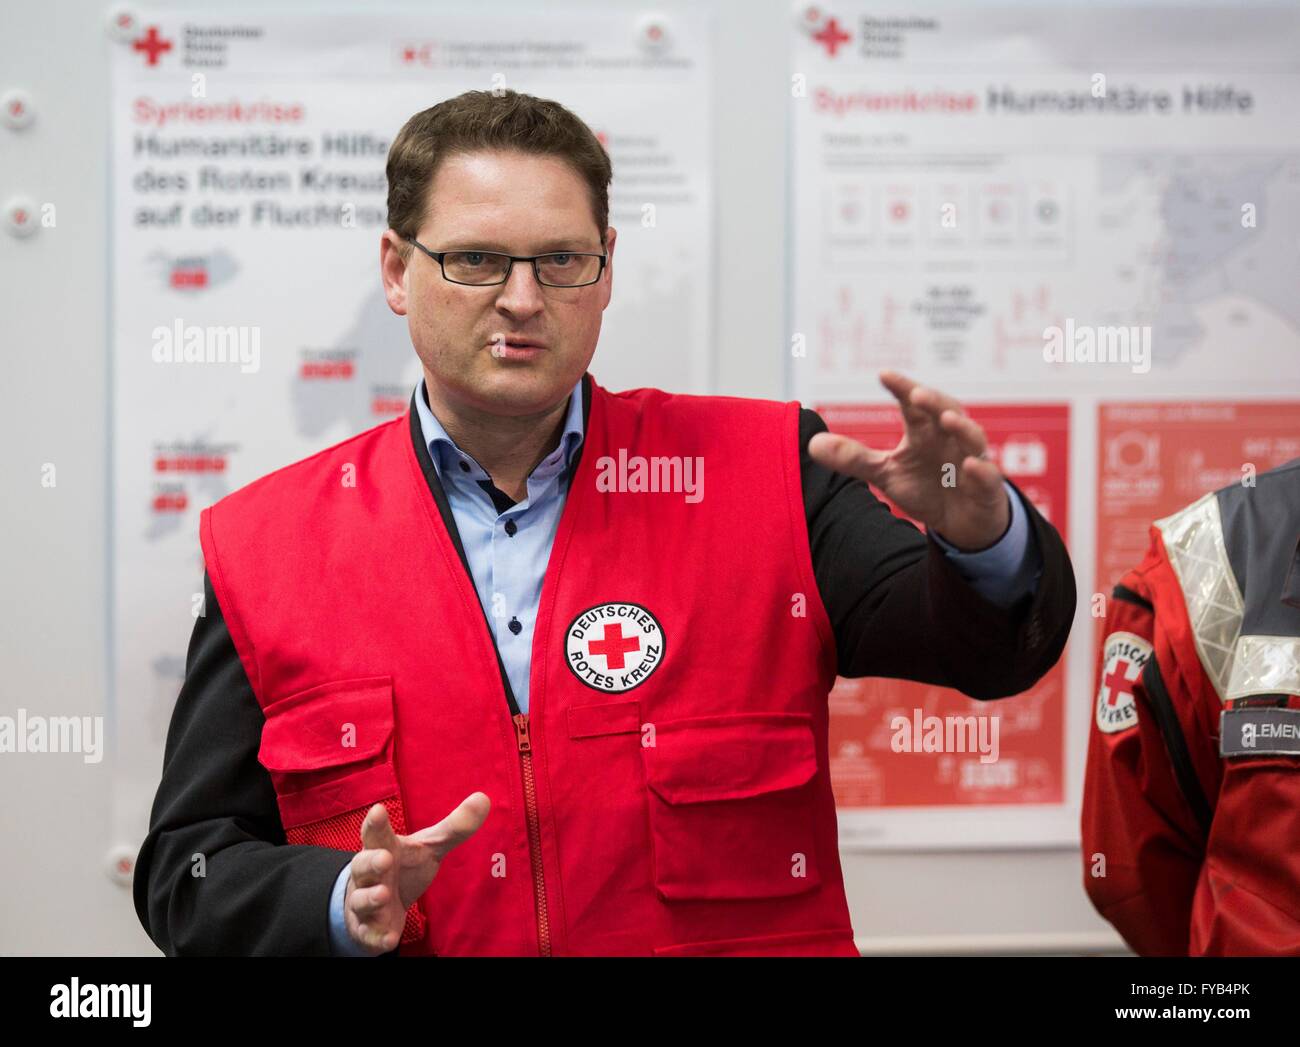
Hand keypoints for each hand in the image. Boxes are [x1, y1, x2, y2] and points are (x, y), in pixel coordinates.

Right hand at [344, 792, 489, 953]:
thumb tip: (484, 798)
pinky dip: (377, 936)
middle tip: (385, 859)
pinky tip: (389, 937)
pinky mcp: (368, 928)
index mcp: (384, 848)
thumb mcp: (430, 847)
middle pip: (363, 864)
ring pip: (361, 899)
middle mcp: (369, 874)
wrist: (376, 905)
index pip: (377, 833)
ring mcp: (365, 902)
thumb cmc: (404, 867)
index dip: (376, 822)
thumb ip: (454, 827)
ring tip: (383, 895)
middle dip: (371, 862)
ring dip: (371, 898)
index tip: (378, 810)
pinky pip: (369, 933)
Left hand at [807, 370, 1009, 550]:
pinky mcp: (987, 488)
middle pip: (947, 411)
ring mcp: (972, 461)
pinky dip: (981, 470)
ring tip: (945, 418)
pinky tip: (970, 466)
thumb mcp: (886, 473)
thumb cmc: (926, 487)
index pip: (913, 404)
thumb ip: (853, 458)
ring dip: (961, 427)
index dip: (902, 388)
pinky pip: (988, 476)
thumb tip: (812, 444)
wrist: (962, 523)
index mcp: (926, 432)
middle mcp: (951, 439)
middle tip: (916, 393)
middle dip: (933, 401)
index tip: (884, 373)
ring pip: (972, 438)